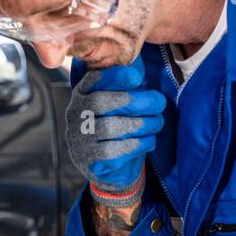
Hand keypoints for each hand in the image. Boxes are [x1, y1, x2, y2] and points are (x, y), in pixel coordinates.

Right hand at [65, 55, 165, 193]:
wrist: (109, 170)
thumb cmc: (118, 129)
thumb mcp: (120, 104)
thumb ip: (127, 87)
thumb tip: (140, 65)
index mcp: (82, 95)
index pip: (92, 80)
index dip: (114, 76)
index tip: (137, 77)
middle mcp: (75, 116)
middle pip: (101, 102)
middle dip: (135, 101)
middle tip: (159, 102)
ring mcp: (80, 140)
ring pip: (110, 127)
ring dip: (142, 123)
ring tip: (157, 123)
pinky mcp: (90, 161)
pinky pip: (115, 151)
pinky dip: (138, 143)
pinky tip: (150, 140)